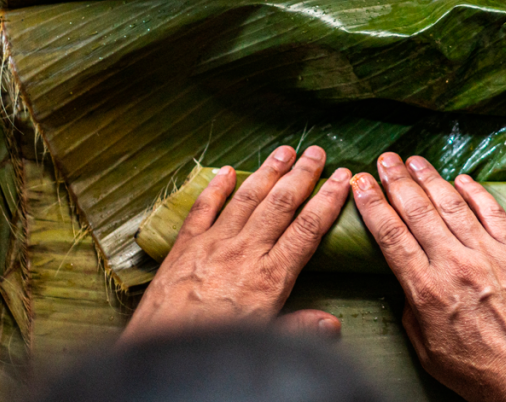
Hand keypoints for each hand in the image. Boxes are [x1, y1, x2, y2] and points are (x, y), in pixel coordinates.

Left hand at [120, 145, 351, 342]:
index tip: (342, 179)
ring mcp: (213, 245)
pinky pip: (203, 209)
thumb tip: (332, 324)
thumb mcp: (266, 340)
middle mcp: (244, 252)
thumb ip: (300, 328)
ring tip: (284, 151)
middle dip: (301, 175)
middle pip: (280, 204)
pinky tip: (228, 170)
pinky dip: (216, 188)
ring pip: (246, 199)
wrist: (164, 355)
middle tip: (317, 153)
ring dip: (268, 172)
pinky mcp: (185, 247)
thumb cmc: (217, 348)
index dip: (328, 200)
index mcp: (270, 277)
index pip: (307, 228)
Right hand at [351, 153, 505, 401]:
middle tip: (384, 159)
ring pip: (452, 204)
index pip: (391, 235)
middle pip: (418, 211)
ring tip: (414, 161)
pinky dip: (475, 192)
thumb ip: (412, 312)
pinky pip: (492, 212)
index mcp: (427, 290)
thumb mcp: (428, 350)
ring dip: (430, 178)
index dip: (373, 204)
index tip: (360, 183)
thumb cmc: (480, 372)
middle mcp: (456, 264)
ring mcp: (488, 254)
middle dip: (397, 181)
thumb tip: (407, 284)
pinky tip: (461, 179)